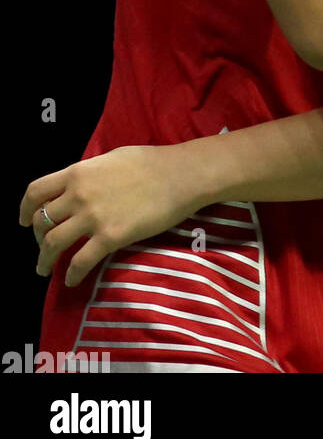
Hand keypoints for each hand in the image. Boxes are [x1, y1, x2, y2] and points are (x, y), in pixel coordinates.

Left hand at [19, 146, 203, 287]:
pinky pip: (80, 262)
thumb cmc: (152, 162)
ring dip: (45, 260)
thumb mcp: (112, 159)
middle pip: (41, 221)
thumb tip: (80, 185)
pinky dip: (72, 274)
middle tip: (44, 247)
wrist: (181, 175)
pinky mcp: (110, 237)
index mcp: (78, 172)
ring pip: (53, 243)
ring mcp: (93, 217)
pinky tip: (72, 280)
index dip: (25, 209)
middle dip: (37, 238)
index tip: (25, 221)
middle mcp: (79, 194)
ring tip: (45, 269)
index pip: (36, 192)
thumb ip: (90, 174)